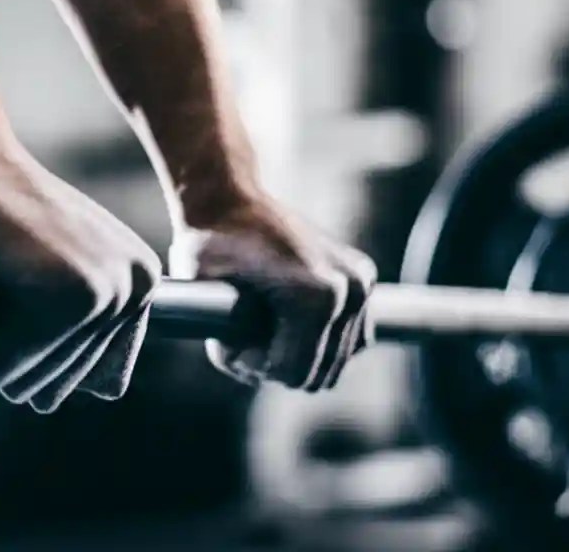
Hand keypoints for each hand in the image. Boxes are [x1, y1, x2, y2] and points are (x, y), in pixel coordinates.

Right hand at [0, 144, 160, 413]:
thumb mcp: (49, 269)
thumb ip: (66, 325)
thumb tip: (51, 403)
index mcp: (140, 284)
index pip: (82, 376)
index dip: (27, 354)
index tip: (8, 298)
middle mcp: (133, 288)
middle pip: (54, 384)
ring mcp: (101, 293)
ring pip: (23, 380)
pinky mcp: (59, 298)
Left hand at [169, 197, 376, 390]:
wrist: (230, 196)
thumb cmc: (211, 244)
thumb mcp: (204, 299)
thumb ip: (227, 350)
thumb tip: (255, 373)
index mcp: (316, 298)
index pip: (292, 373)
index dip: (255, 367)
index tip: (232, 343)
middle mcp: (349, 289)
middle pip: (320, 372)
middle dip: (281, 363)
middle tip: (247, 337)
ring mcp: (362, 281)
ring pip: (340, 358)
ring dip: (302, 352)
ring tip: (267, 327)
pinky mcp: (364, 274)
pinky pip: (353, 334)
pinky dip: (324, 338)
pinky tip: (292, 321)